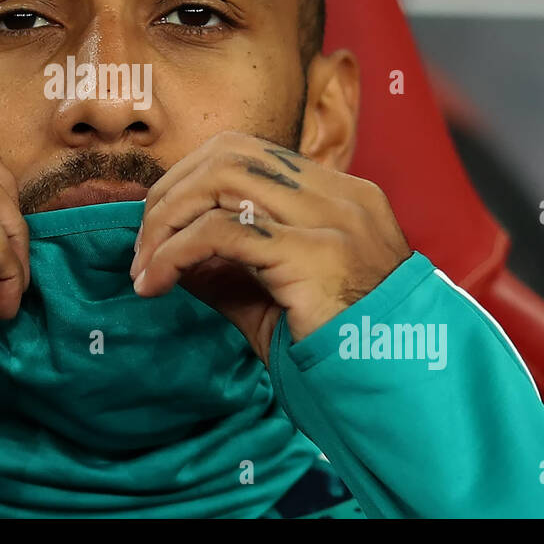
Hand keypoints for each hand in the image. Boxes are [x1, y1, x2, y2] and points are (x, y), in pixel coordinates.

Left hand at [128, 131, 410, 368]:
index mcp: (340, 196)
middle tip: (142, 247)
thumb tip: (163, 252)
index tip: (158, 228)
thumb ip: (227, 269)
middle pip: (229, 153)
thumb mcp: (275, 299)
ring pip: (222, 177)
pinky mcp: (316, 253)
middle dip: (171, 192)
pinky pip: (223, 231)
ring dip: (168, 218)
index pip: (248, 153)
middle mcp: (340, 196)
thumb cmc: (344, 351)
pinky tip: (157, 282)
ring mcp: (332, 220)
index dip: (190, 180)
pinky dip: (176, 251)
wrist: (400, 391)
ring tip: (146, 265)